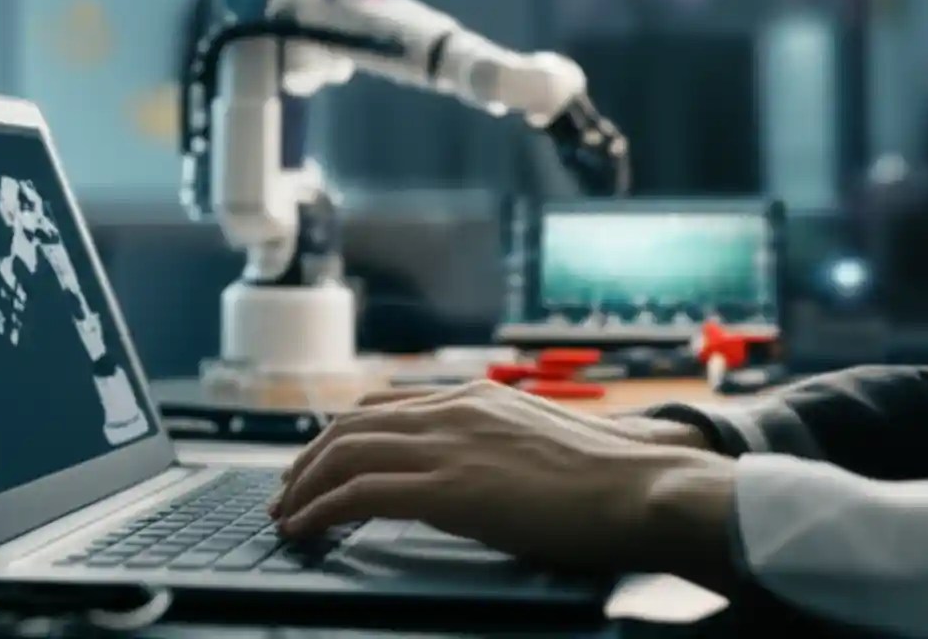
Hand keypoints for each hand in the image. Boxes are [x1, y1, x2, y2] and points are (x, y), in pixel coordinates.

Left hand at [271, 381, 736, 588]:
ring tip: (285, 515)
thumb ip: (500, 448)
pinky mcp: (449, 488)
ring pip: (346, 454)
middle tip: (288, 491)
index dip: (341, 435)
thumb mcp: (540, 445)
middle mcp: (453, 410)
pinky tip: (304, 529)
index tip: (320, 461)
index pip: (384, 407)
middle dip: (309, 459)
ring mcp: (449, 445)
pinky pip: (360, 494)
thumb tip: (482, 473)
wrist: (642, 488)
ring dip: (305, 486)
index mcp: (475, 398)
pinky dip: (321, 510)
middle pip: (352, 425)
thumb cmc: (609, 480)